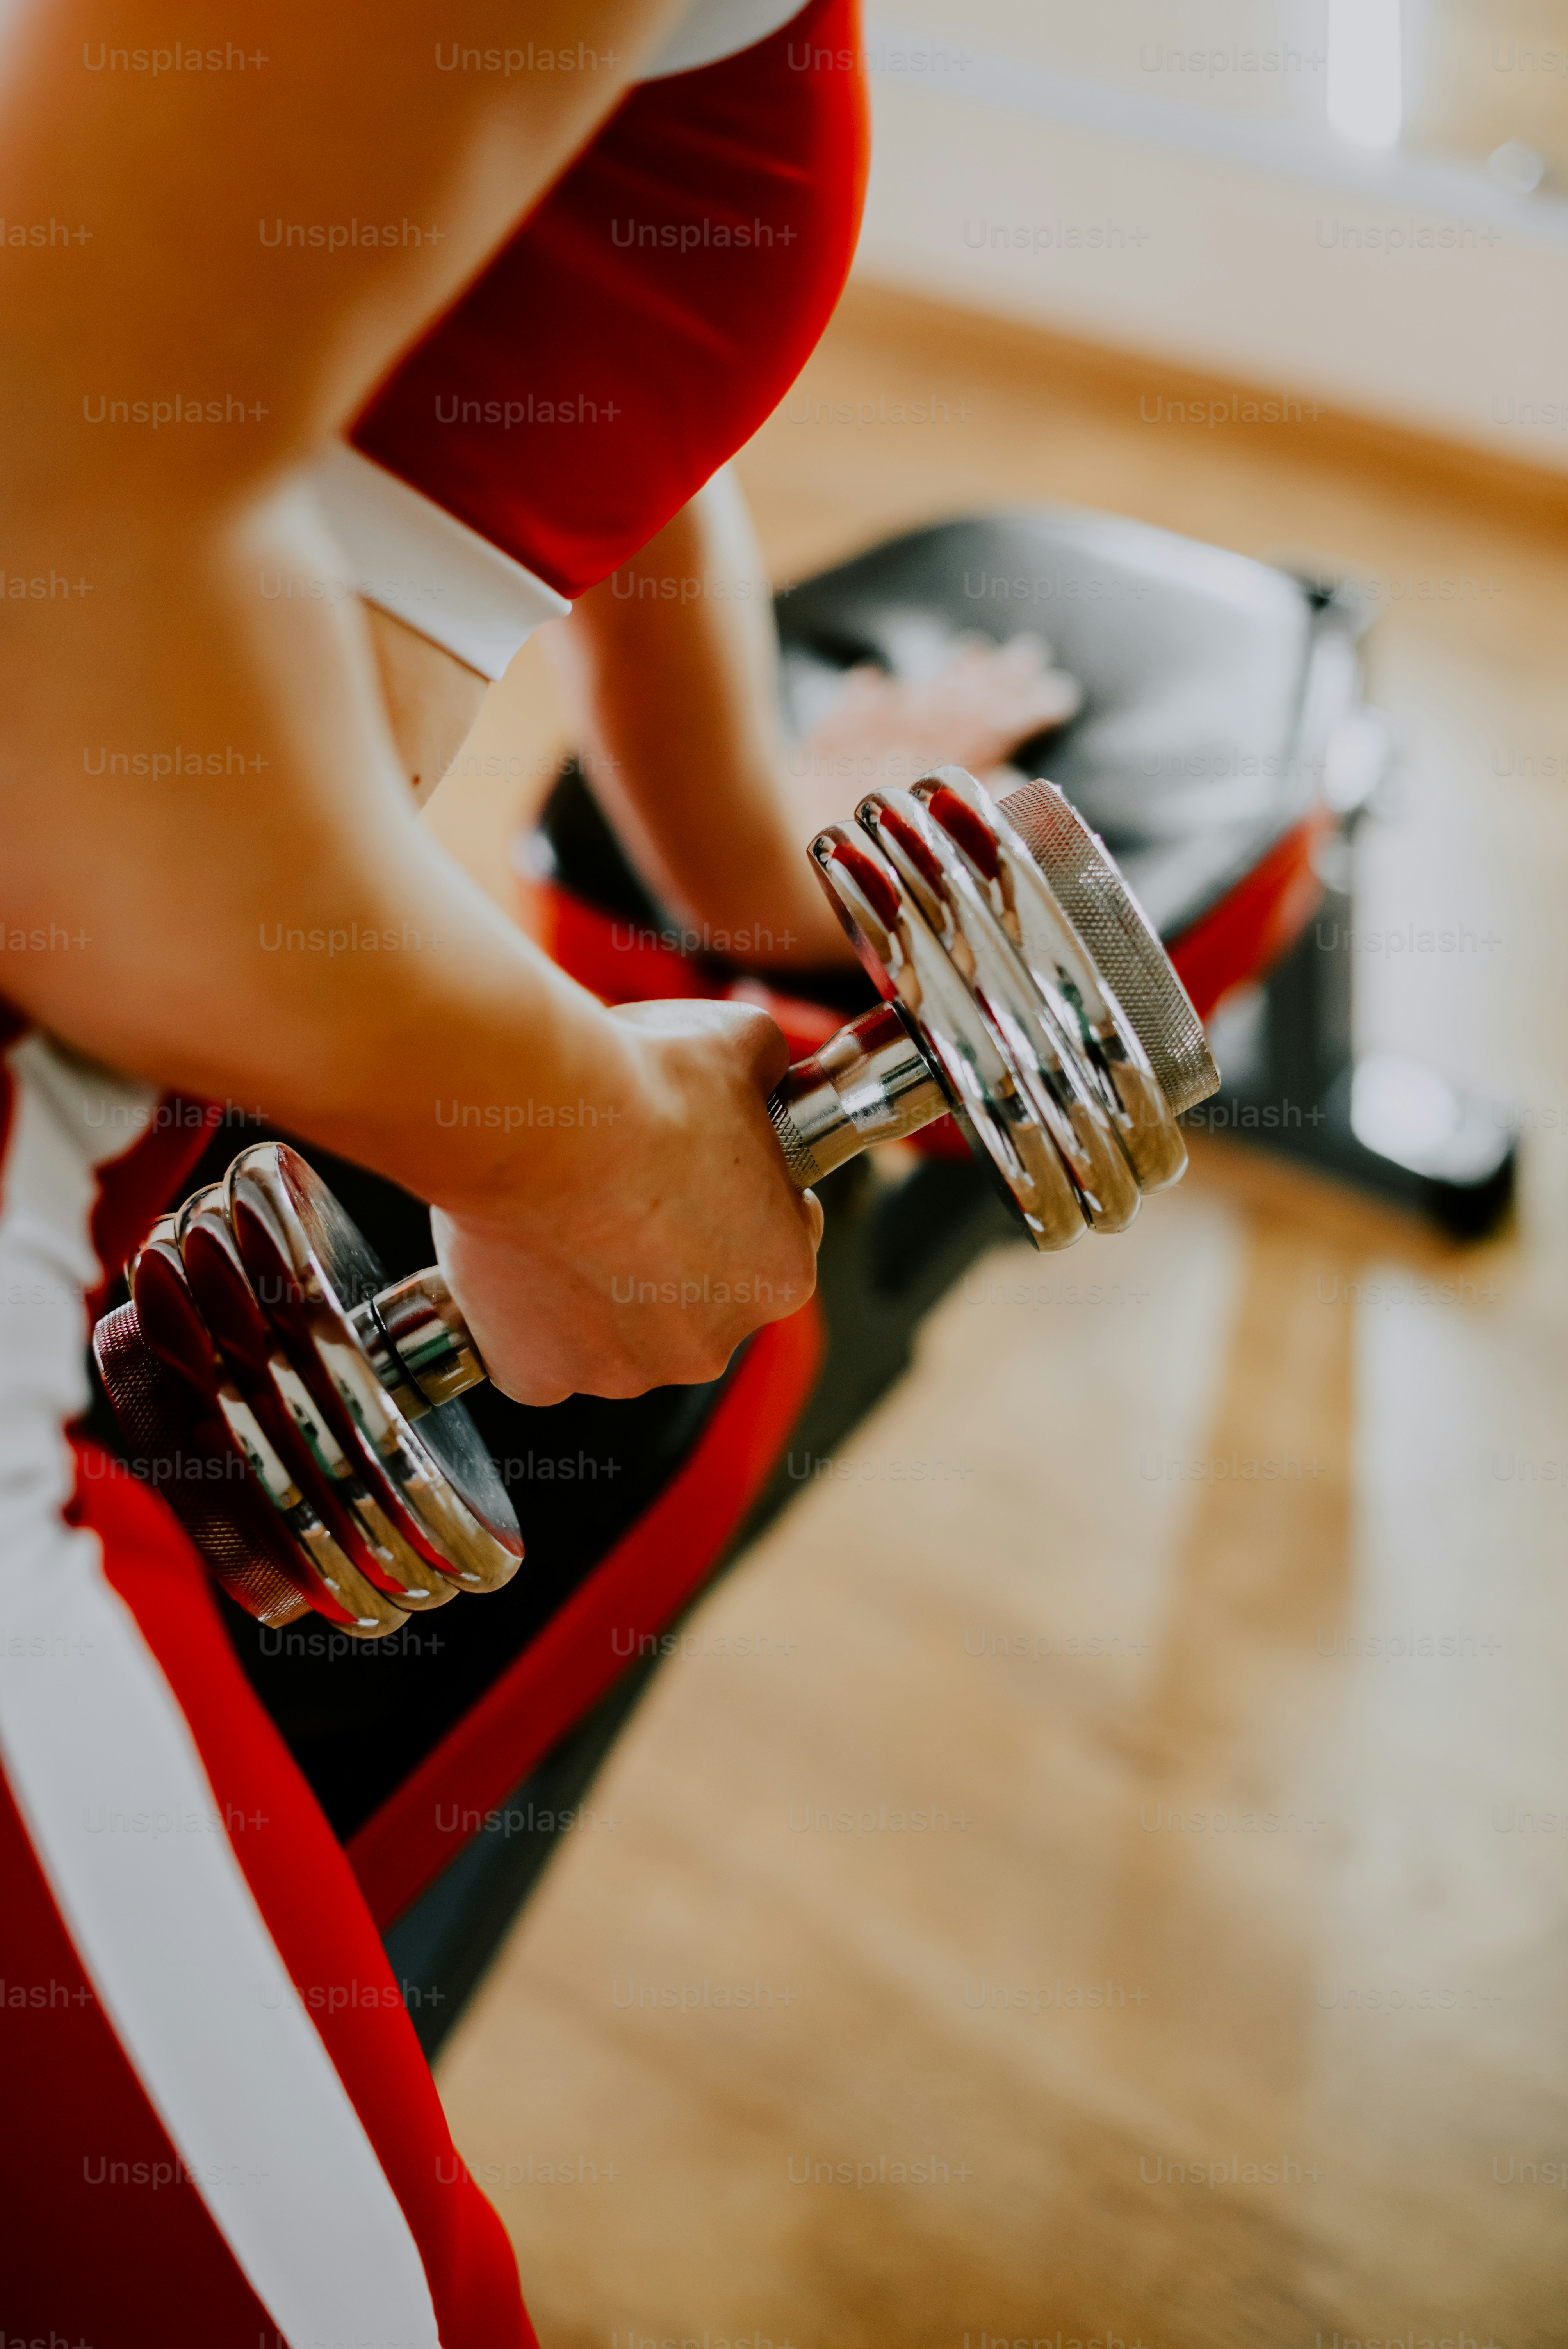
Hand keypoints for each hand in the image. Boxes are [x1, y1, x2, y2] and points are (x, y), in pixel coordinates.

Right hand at [432, 998, 821, 1404]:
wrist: (540, 1114)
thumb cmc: (643, 1087)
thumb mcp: (741, 1047)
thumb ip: (766, 1071)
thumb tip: (762, 1067)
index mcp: (781, 1275)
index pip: (775, 1246)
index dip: (740, 1204)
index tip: (701, 1176)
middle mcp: (711, 1342)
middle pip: (698, 1300)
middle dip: (670, 1256)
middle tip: (627, 1191)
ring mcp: (623, 1369)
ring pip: (621, 1334)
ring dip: (602, 1291)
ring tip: (570, 1217)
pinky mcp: (541, 1375)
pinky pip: (542, 1357)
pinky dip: (530, 1321)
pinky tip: (524, 1263)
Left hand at [784, 632, 1081, 849]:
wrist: (756, 861)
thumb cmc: (844, 879)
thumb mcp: (925, 862)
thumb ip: (973, 820)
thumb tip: (1013, 780)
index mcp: (933, 775)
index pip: (994, 729)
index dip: (1030, 710)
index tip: (1063, 694)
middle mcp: (897, 750)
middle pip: (957, 705)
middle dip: (998, 680)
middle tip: (1032, 654)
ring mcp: (853, 748)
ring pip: (911, 699)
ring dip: (945, 677)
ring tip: (975, 651)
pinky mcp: (809, 757)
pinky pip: (843, 718)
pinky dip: (863, 699)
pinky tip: (874, 680)